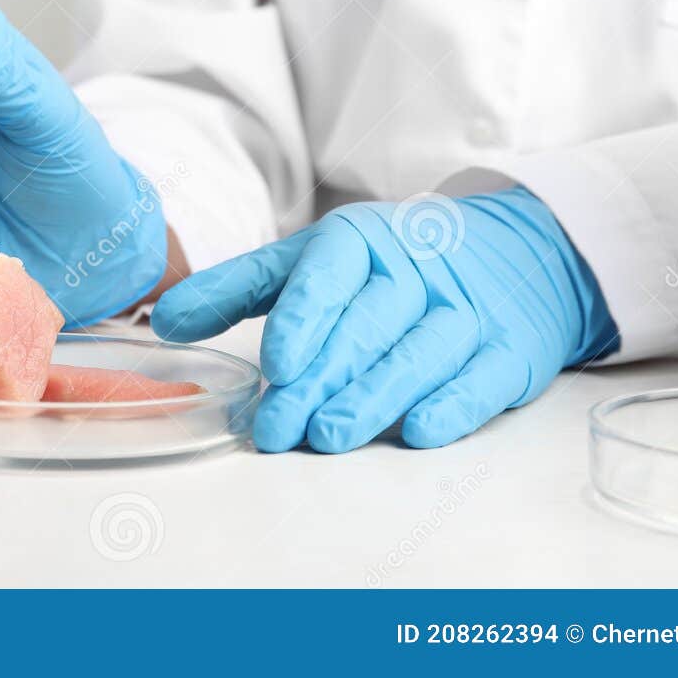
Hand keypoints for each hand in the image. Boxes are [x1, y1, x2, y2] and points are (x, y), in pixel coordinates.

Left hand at [151, 187, 618, 451]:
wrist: (512, 253)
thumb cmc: (388, 265)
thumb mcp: (312, 260)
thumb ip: (239, 289)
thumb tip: (165, 321)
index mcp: (361, 242)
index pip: (328, 275)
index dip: (303, 319)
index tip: (276, 364)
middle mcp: (416, 272)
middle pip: (365, 327)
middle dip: (319, 380)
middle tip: (276, 428)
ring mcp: (466, 311)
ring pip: (418, 355)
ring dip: (373, 398)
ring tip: (329, 435)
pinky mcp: (509, 352)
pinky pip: (481, 378)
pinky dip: (451, 406)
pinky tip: (418, 430)